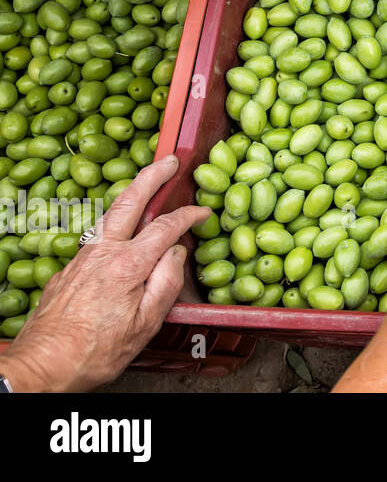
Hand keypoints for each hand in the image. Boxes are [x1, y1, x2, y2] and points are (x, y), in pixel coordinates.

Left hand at [1, 156, 209, 391]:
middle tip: (170, 160)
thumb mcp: (146, 323)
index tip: (203, 211)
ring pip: (108, 217)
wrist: (42, 366)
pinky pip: (96, 239)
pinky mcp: (67, 271)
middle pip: (129, 201)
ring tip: (146, 187)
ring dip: (130, 196)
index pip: (165, 227)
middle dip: (151, 176)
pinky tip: (121, 235)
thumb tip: (177, 252)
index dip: (188, 215)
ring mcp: (81, 259)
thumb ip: (166, 282)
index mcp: (127, 265)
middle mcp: (102, 253)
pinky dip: (114, 225)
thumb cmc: (96, 351)